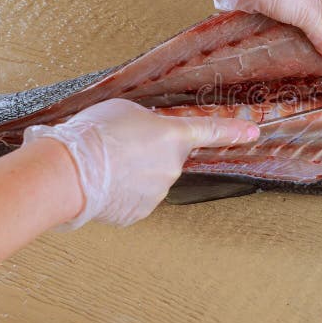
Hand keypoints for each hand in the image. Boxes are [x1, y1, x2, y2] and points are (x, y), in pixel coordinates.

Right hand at [23, 99, 258, 228]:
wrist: (68, 172)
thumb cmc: (92, 134)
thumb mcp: (124, 110)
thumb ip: (145, 121)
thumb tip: (145, 133)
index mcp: (173, 135)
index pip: (211, 130)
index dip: (233, 130)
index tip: (254, 132)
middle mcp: (172, 166)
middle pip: (168, 156)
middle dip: (148, 152)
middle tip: (117, 146)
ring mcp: (158, 192)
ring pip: (150, 178)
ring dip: (132, 172)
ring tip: (102, 164)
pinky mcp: (139, 212)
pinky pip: (134, 198)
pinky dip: (120, 192)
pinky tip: (102, 184)